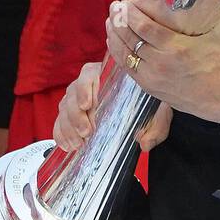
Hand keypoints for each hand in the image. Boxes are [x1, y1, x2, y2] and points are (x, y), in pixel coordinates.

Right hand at [52, 60, 172, 152]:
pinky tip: (67, 145)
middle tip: (86, 132)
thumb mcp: (159, 111)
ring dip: (68, 127)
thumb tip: (144, 142)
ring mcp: (79, 98)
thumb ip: (156, 126)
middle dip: (76, 115)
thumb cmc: (151, 104)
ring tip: (78, 143)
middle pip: (72, 93)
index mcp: (108, 74)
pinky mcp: (74, 114)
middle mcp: (90, 84)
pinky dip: (60, 133)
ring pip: (64, 108)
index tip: (87, 105)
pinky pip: (61, 121)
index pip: (88, 73)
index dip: (84, 88)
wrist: (148, 111)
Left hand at [105, 0, 219, 124]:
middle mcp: (161, 61)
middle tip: (115, 6)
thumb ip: (215, 5)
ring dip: (114, 34)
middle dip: (119, 19)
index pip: (145, 25)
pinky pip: (126, 67)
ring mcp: (153, 76)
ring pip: (124, 52)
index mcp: (178, 46)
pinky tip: (114, 40)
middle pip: (131, 37)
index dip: (132, 12)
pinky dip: (117, 52)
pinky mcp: (148, 86)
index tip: (127, 1)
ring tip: (111, 20)